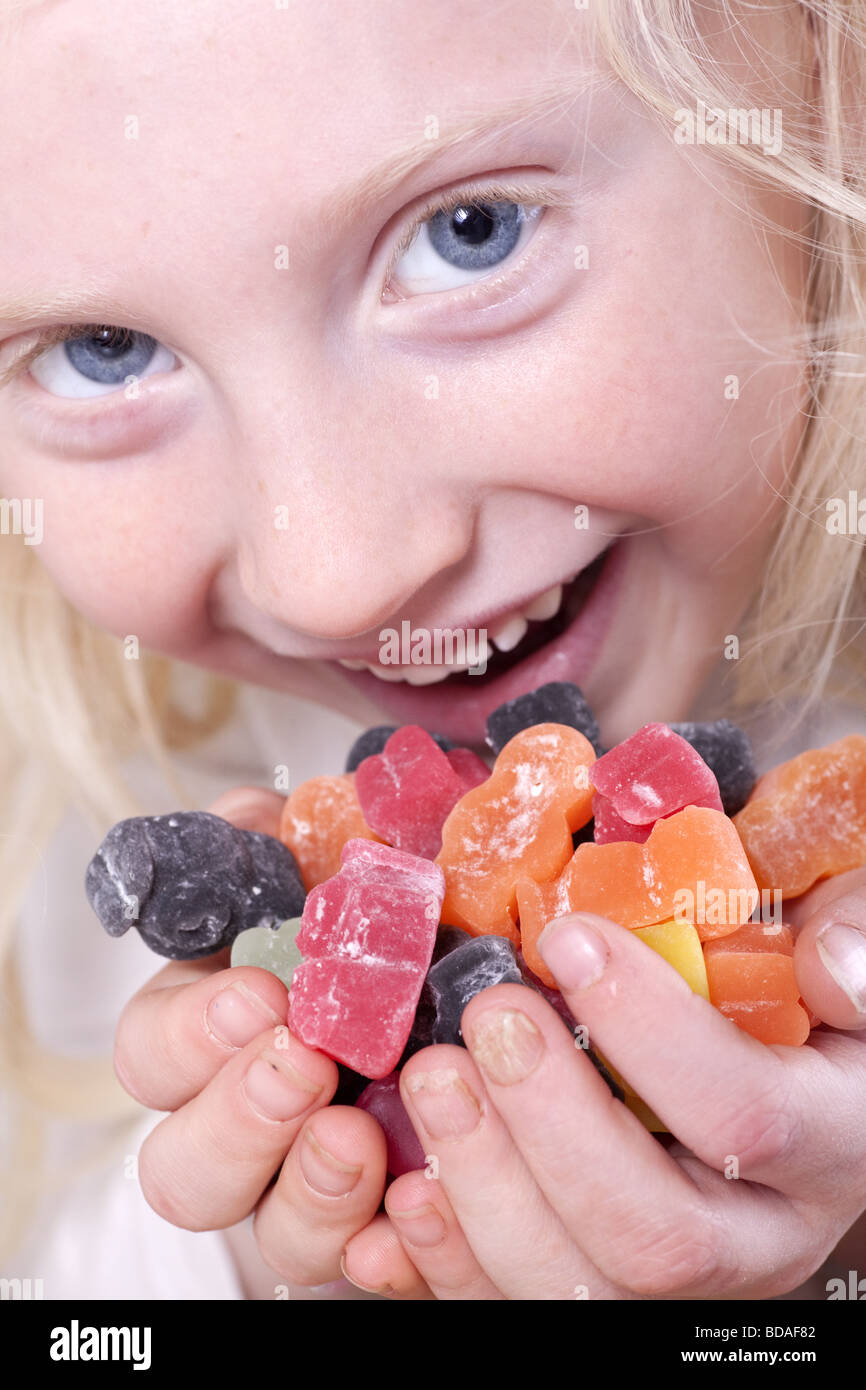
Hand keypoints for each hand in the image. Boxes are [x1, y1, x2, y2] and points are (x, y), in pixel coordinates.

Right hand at [113, 787, 396, 1291]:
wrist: (485, 969)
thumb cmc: (383, 917)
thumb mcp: (326, 861)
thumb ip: (275, 836)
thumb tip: (251, 816)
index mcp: (212, 1032)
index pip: (155, 1055)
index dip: (191, 1036)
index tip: (259, 997)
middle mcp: (249, 1123)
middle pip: (187, 1170)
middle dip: (238, 1121)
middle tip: (304, 1066)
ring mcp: (316, 1185)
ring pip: (276, 1234)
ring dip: (311, 1195)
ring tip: (359, 1139)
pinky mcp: (394, 1224)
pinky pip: (377, 1264)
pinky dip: (391, 1251)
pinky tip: (417, 1213)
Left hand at [342, 889, 865, 1299]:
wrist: (797, 1075)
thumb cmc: (811, 1007)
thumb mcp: (853, 957)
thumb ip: (853, 952)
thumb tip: (827, 961)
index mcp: (831, 1142)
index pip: (745, 1115)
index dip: (648, 1032)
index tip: (570, 941)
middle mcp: (760, 1236)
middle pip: (654, 1235)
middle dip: (550, 1124)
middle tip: (490, 1019)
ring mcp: (684, 1280)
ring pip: (581, 1290)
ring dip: (484, 1187)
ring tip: (434, 1078)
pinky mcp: (610, 1288)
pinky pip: (522, 1308)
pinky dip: (450, 1261)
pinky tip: (406, 1191)